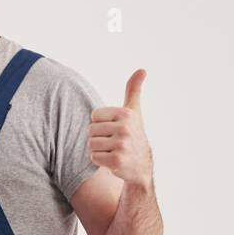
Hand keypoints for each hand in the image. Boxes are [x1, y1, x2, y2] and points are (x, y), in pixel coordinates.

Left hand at [87, 69, 153, 189]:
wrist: (142, 165)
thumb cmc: (134, 134)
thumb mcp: (134, 111)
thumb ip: (133, 90)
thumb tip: (142, 69)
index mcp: (126, 113)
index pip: (94, 116)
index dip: (100, 124)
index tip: (113, 129)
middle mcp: (125, 128)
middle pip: (91, 130)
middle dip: (98, 138)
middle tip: (113, 142)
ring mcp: (122, 145)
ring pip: (91, 144)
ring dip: (98, 149)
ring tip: (112, 150)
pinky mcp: (117, 160)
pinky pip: (94, 157)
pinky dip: (99, 160)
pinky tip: (112, 159)